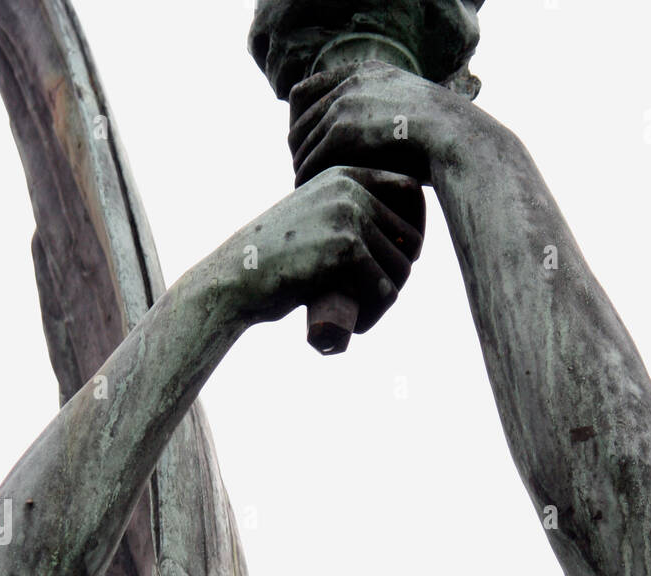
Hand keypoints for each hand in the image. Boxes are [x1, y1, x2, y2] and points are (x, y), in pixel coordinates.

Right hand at [231, 165, 425, 332]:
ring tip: (361, 314)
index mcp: (344, 175)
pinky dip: (375, 315)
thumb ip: (349, 216)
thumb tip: (406, 240)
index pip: (410, 191)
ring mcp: (349, 215)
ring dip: (386, 300)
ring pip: (401, 268)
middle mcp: (350, 188)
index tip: (399, 258)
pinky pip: (385, 290)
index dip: (416, 228)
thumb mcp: (315, 221)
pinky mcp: (346, 248)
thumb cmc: (274, 260)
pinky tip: (357, 325)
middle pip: (411, 237)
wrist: (234, 278)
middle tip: (371, 298)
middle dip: (397, 274)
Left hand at [288, 61, 463, 187]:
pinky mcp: (344, 132)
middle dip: (299, 144)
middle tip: (302, 169)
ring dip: (299, 164)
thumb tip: (386, 138)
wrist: (457, 139)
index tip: (307, 142)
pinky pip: (309, 158)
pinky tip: (307, 193)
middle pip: (301, 114)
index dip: (304, 118)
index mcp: (367, 72)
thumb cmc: (446, 138)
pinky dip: (304, 176)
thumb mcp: (415, 114)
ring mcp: (346, 105)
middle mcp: (352, 83)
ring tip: (303, 185)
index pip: (312, 89)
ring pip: (302, 139)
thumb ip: (390, 117)